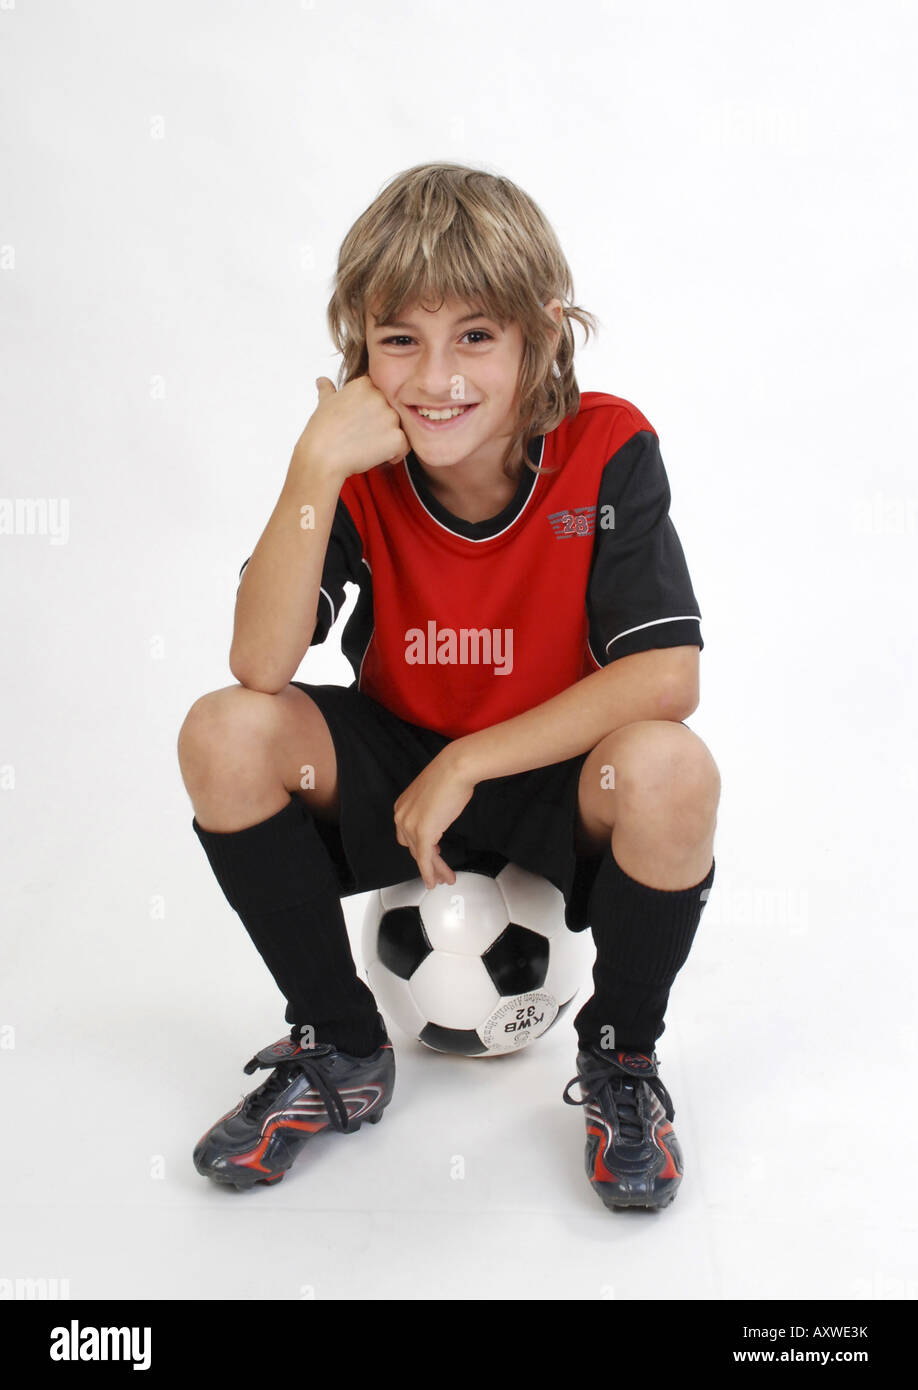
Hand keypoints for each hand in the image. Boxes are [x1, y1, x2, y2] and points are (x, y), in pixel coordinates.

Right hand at [292, 375, 408, 481]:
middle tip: (360, 436)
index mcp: (364, 383)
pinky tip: (374, 455)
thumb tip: (322, 381)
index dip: (370, 411)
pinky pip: (404, 445)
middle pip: (390, 411)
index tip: (357, 422)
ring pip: (399, 428)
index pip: (379, 396)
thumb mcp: (324, 404)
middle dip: (380, 425)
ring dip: (387, 439)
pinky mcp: (397, 437)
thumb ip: (329, 390)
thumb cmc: (321, 432)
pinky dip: (394, 454)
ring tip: (366, 445)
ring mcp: (390, 416)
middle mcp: (380, 396)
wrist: (322, 457)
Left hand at [393, 747, 476, 889]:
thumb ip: (431, 810)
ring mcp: (410, 825)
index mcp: (402, 806)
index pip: (408, 835)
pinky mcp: (423, 833)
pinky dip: (430, 872)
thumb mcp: (434, 794)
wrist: (456, 768)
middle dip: (428, 862)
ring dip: (435, 870)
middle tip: (438, 872)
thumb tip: (439, 818)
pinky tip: (435, 881)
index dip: (420, 846)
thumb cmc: (450, 775)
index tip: (433, 852)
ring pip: (421, 856)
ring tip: (445, 879)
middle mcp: (401, 816)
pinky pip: (425, 859)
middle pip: (414, 848)